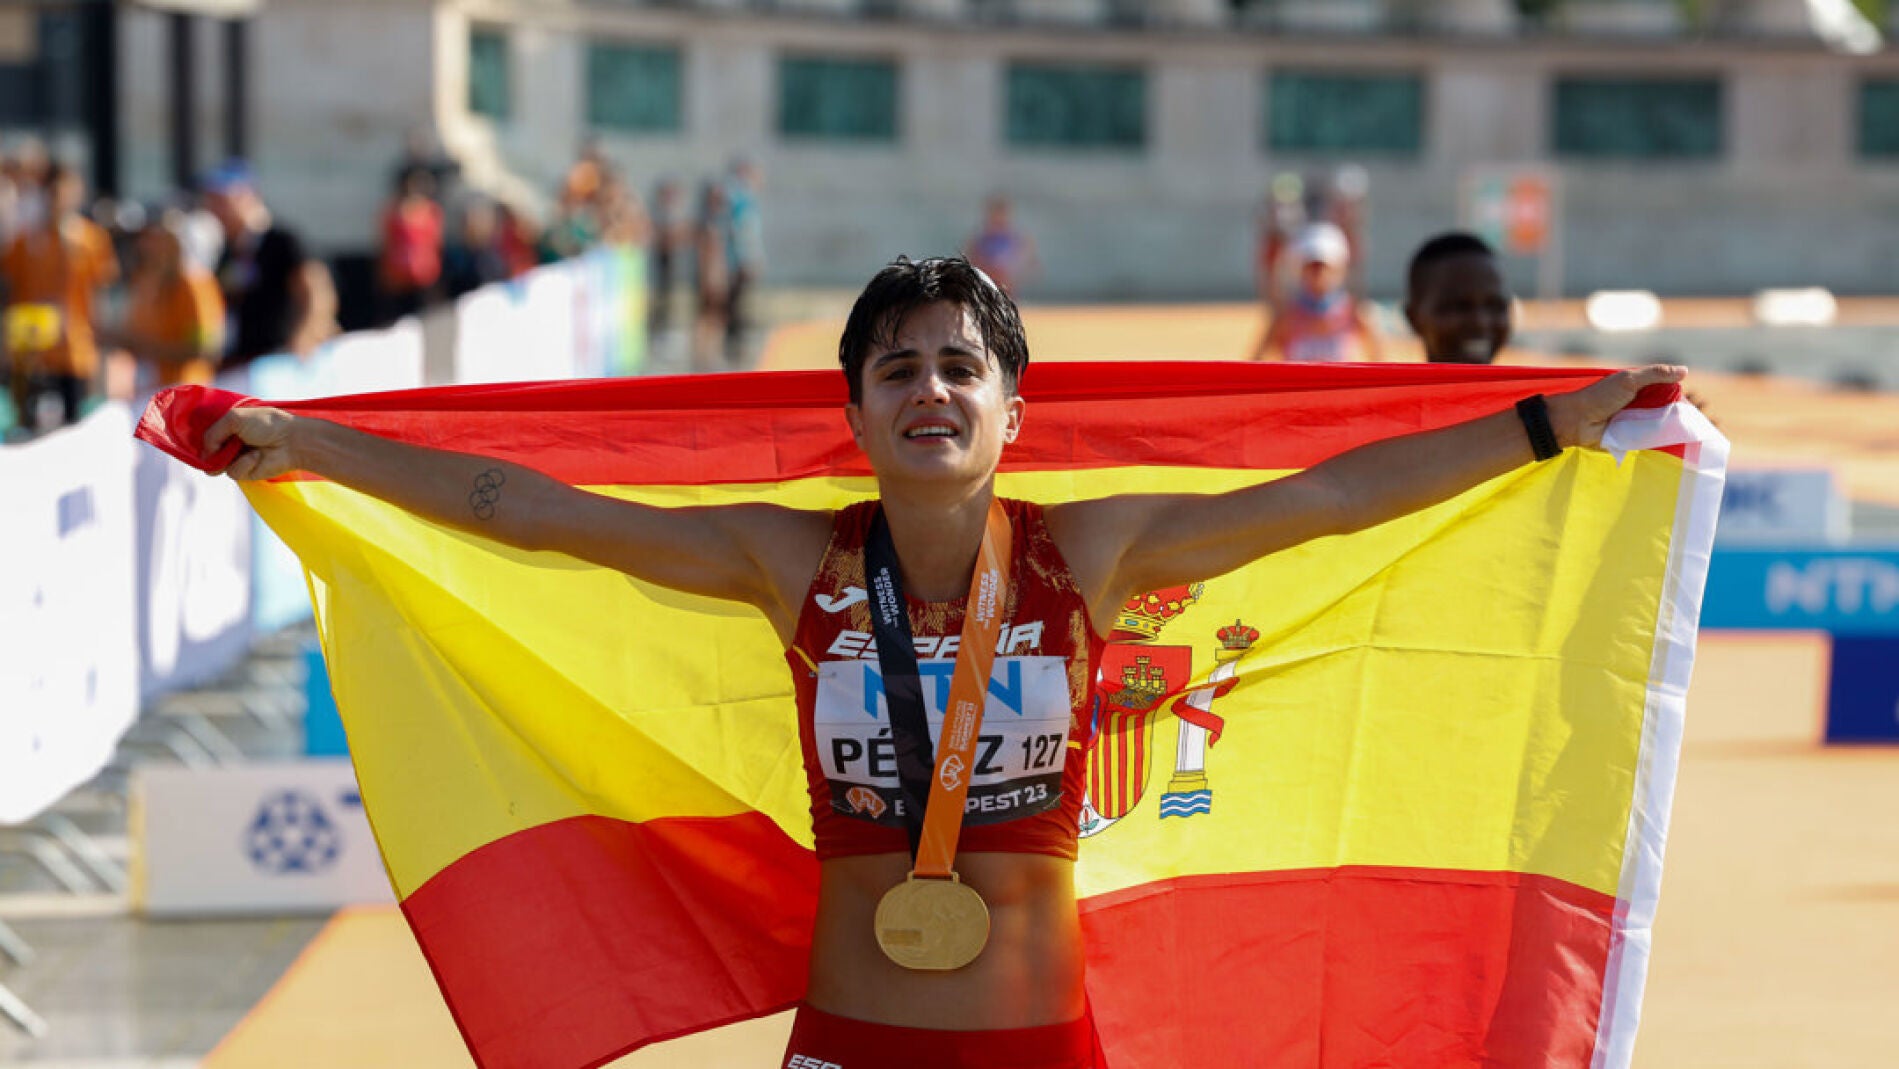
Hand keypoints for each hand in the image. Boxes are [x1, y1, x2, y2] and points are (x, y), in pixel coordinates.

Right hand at [204, 406, 299, 480]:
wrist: (292, 441)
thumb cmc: (267, 424)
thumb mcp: (235, 418)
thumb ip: (213, 433)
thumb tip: (204, 454)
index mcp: (228, 428)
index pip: (205, 436)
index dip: (200, 440)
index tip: (197, 440)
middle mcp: (230, 444)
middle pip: (206, 454)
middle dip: (210, 452)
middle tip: (221, 446)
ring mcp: (236, 459)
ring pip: (215, 466)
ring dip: (229, 456)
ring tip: (246, 448)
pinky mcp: (245, 473)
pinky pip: (232, 472)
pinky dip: (244, 464)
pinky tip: (257, 457)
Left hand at [1549, 364, 1686, 449]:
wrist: (1576, 422)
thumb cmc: (1600, 397)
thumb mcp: (1628, 380)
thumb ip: (1655, 374)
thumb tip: (1685, 371)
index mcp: (1640, 387)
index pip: (1668, 390)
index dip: (1680, 396)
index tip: (1696, 405)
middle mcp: (1640, 403)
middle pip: (1667, 408)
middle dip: (1678, 414)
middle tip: (1695, 423)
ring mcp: (1636, 421)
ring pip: (1661, 424)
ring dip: (1671, 428)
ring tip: (1690, 435)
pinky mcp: (1632, 437)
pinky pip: (1650, 439)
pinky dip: (1660, 441)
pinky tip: (1676, 445)